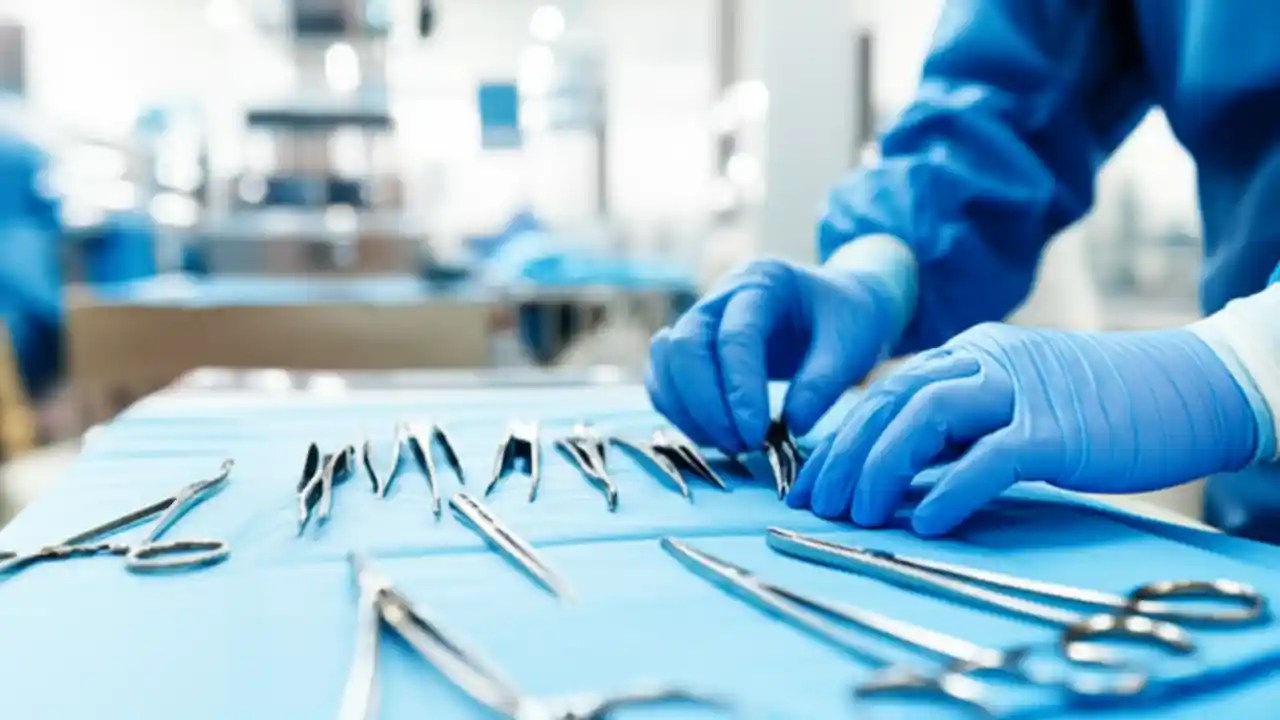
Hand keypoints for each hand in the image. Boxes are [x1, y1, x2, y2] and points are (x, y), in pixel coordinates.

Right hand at [646, 259, 898, 452]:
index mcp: (764, 281)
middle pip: (686, 345)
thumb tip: (793, 426)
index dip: (739, 390)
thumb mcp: (853, 346)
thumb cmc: (849, 321)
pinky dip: (679, 410)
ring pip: (666, 362)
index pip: (735, 336)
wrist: (839, 307)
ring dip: (688, 410)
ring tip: (731, 444)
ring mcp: (701, 318)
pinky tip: (714, 435)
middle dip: (706, 404)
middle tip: (742, 445)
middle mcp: (722, 294)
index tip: (756, 436)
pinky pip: (664, 378)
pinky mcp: (692, 346)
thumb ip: (824, 384)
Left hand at [787, 323, 1257, 535]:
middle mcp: (986, 362)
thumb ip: (959, 433)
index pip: (885, 391)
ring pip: (927, 413)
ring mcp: (1023, 391)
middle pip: (891, 399)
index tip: (808, 486)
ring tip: (858, 515)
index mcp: (970, 354)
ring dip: (881, 466)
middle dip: (844, 454)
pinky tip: (925, 522)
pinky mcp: (1059, 429)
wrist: (1186, 387)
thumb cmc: (1096, 407)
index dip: (840, 439)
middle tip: (815, 506)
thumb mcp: (1012, 408)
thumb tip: (900, 481)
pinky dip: (951, 489)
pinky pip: (991, 456)